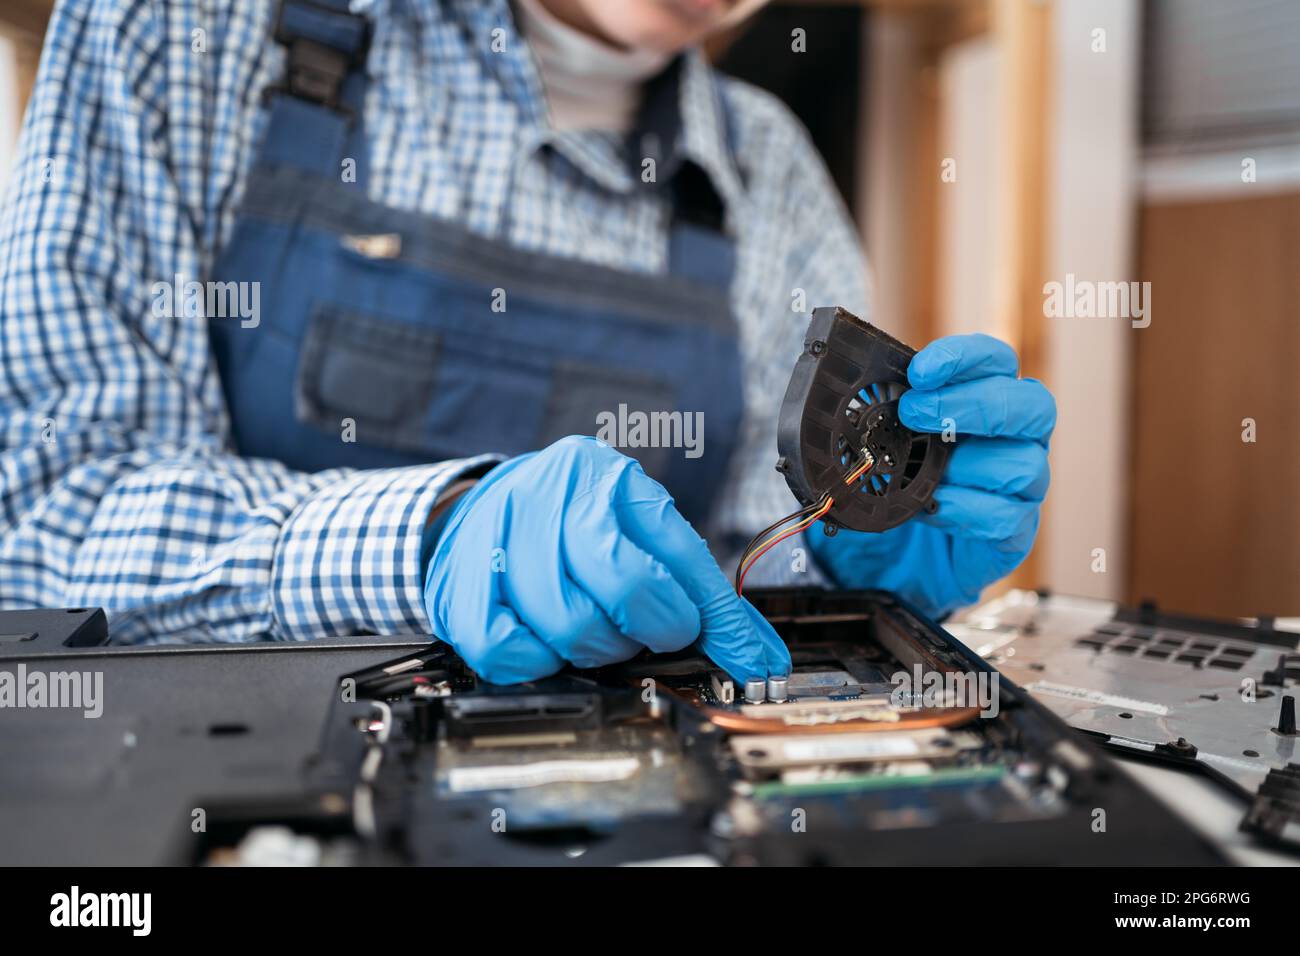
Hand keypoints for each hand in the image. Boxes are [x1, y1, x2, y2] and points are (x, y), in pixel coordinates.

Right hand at [424, 436, 791, 683]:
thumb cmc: (577, 528)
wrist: (486, 509)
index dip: (710, 617)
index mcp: (606, 476)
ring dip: (596, 649)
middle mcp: (548, 495)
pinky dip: (537, 662)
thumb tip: (758, 660)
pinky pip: (505, 649)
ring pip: (567, 625)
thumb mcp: (645, 538)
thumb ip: (703, 596)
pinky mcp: (457, 583)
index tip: (743, 661)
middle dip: (649, 630)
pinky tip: (545, 642)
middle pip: (621, 588)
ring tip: (595, 631)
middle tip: (646, 632)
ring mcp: (496, 537)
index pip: (674, 553)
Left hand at [807, 333, 1054, 618]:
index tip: (919, 371)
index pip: (997, 361)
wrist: (912, 549)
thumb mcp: (892, 438)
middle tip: (914, 412)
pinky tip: (932, 507)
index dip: (964, 359)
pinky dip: (964, 510)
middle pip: (1033, 406)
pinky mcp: (1017, 529)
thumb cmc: (907, 478)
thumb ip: (888, 411)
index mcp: (992, 398)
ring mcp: (1025, 484)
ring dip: (967, 465)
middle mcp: (1020, 437)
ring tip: (923, 471)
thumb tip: (845, 386)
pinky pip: (1008, 517)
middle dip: (972, 404)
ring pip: (1024, 465)